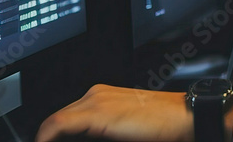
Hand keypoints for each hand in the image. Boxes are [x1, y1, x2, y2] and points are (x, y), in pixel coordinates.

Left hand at [36, 84, 192, 141]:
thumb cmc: (164, 125)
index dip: (53, 135)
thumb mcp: (128, 127)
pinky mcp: (97, 113)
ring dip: (49, 137)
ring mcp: (96, 101)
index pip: (67, 116)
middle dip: (50, 137)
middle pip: (59, 118)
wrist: (184, 117)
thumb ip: (108, 131)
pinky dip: (47, 136)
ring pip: (57, 120)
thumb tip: (93, 137)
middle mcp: (96, 95)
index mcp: (103, 97)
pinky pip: (59, 124)